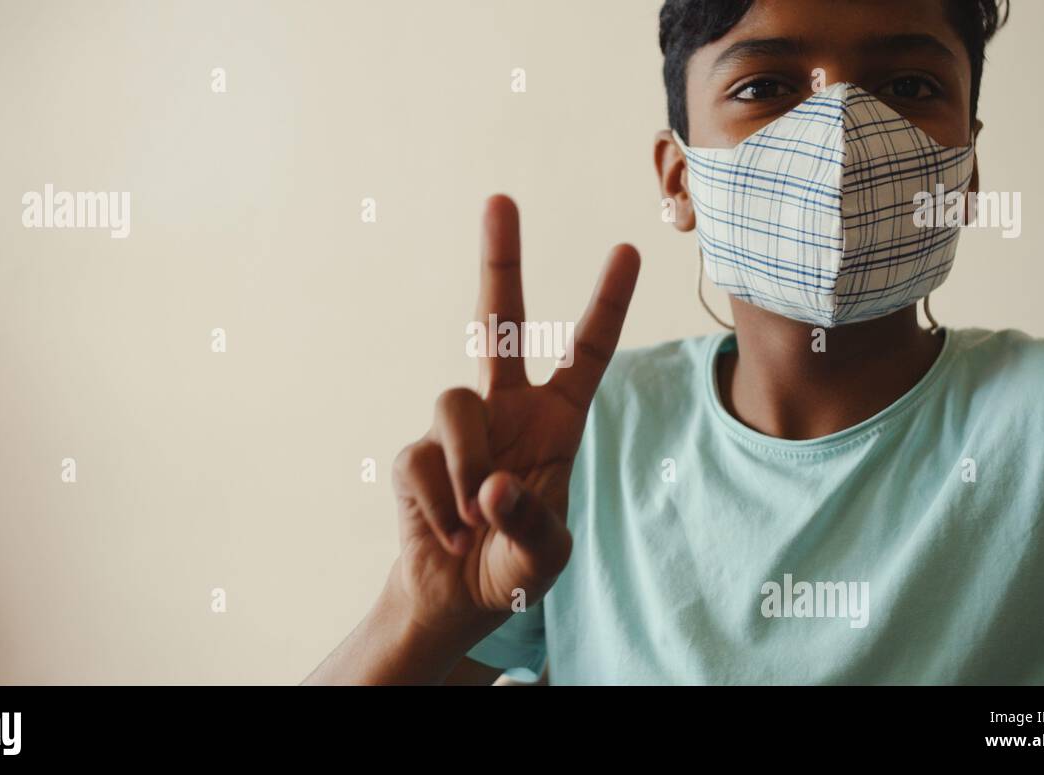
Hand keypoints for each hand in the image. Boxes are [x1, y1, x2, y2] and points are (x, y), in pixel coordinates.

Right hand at [389, 194, 639, 638]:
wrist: (457, 599)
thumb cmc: (516, 564)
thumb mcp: (547, 555)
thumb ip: (532, 522)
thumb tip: (491, 484)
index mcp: (556, 422)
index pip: (586, 353)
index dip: (606, 304)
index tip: (627, 249)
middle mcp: (506, 410)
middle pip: (498, 323)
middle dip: (499, 260)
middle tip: (500, 198)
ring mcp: (457, 429)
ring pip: (455, 402)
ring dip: (468, 465)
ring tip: (474, 519)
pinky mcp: (416, 454)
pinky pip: (423, 460)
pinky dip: (440, 505)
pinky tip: (450, 533)